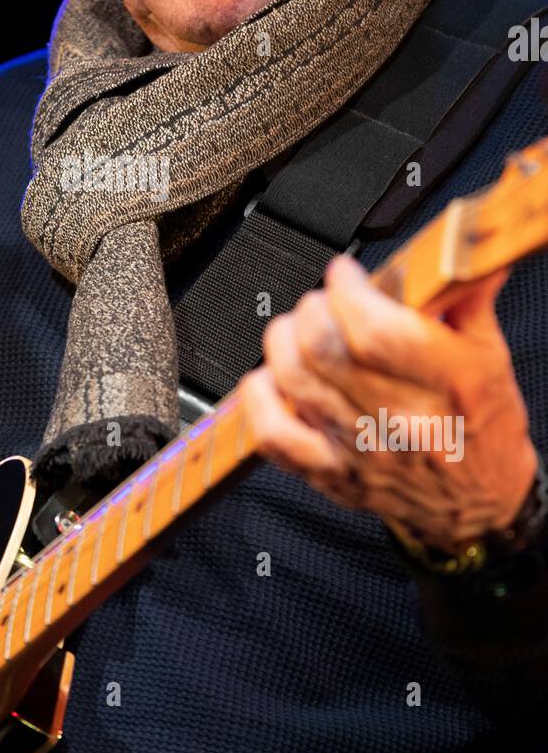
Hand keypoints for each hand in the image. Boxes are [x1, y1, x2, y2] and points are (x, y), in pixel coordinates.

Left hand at [238, 254, 537, 553]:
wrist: (479, 505)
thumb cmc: (482, 429)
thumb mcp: (492, 357)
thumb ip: (467, 297)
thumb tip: (459, 248)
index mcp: (450, 385)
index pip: (376, 331)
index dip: (347, 289)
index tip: (346, 274)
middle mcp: (402, 420)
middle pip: (324, 349)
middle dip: (315, 307)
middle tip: (326, 301)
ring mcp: (360, 450)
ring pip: (292, 379)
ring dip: (285, 339)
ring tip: (301, 329)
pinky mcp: (330, 473)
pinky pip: (271, 433)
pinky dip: (260, 397)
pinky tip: (276, 377)